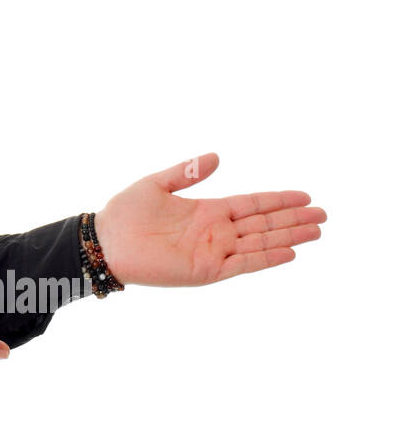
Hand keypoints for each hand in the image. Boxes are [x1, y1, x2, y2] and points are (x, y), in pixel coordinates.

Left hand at [94, 152, 325, 286]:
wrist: (103, 241)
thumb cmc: (124, 213)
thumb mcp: (157, 183)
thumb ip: (186, 172)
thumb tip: (217, 156)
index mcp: (206, 210)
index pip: (252, 204)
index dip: (277, 200)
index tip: (305, 195)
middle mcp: (214, 231)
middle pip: (263, 224)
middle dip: (293, 219)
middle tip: (323, 214)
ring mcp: (212, 251)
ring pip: (259, 243)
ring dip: (288, 237)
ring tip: (317, 231)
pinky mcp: (204, 270)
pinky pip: (242, 265)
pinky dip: (265, 258)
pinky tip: (289, 252)